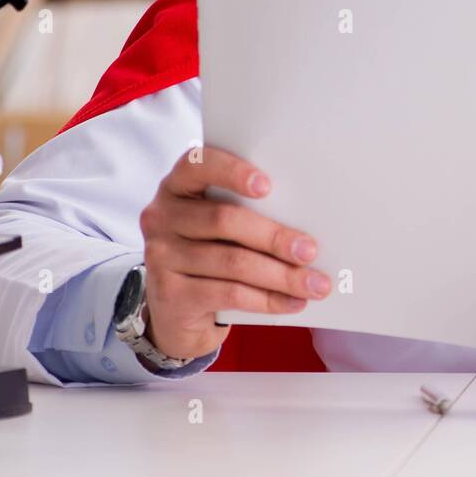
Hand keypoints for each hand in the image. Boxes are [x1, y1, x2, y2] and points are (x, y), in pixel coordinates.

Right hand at [137, 145, 330, 359]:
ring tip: (314, 284)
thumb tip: (303, 225)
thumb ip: (247, 211)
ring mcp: (161, 257)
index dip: (232, 172)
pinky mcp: (169, 294)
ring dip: (281, 275)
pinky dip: (267, 299)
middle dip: (274, 236)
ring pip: (233, 261)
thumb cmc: (211, 252)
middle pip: (224, 220)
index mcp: (178, 186)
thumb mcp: (220, 226)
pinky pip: (229, 293)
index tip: (268, 186)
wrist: (177, 311)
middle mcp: (162, 216)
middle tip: (310, 250)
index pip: (199, 164)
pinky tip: (292, 302)